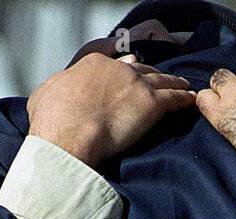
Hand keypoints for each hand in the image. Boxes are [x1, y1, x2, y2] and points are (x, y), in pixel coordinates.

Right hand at [27, 53, 194, 167]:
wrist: (69, 137)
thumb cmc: (52, 121)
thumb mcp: (44, 95)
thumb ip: (58, 88)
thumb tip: (57, 90)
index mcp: (93, 65)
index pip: (113, 65)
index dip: (123, 70)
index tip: (130, 70)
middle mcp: (117, 69)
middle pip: (141, 70)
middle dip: (151, 74)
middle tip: (159, 77)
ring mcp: (137, 85)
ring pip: (161, 80)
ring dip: (173, 82)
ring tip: (182, 85)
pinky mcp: (151, 105)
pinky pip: (174, 98)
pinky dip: (184, 98)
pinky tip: (191, 99)